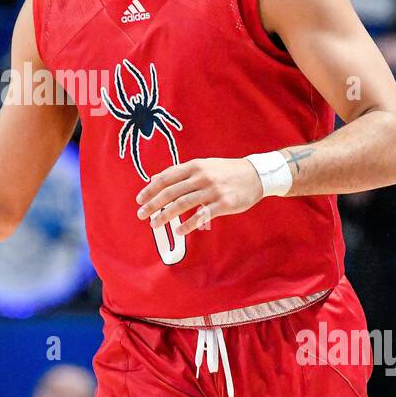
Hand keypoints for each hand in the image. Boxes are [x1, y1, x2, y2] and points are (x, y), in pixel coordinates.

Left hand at [135, 157, 264, 236]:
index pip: (166, 178)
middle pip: (171, 192)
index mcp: (194, 166)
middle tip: (141, 215)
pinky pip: (202, 216)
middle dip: (153, 204)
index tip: (139, 200)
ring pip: (183, 204)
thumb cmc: (225, 171)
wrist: (256, 175)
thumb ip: (179, 172)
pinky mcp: (223, 204)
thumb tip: (154, 178)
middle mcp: (202, 177)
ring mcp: (213, 190)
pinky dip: (188, 224)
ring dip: (165, 215)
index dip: (150, 190)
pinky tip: (179, 231)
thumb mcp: (202, 165)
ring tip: (155, 224)